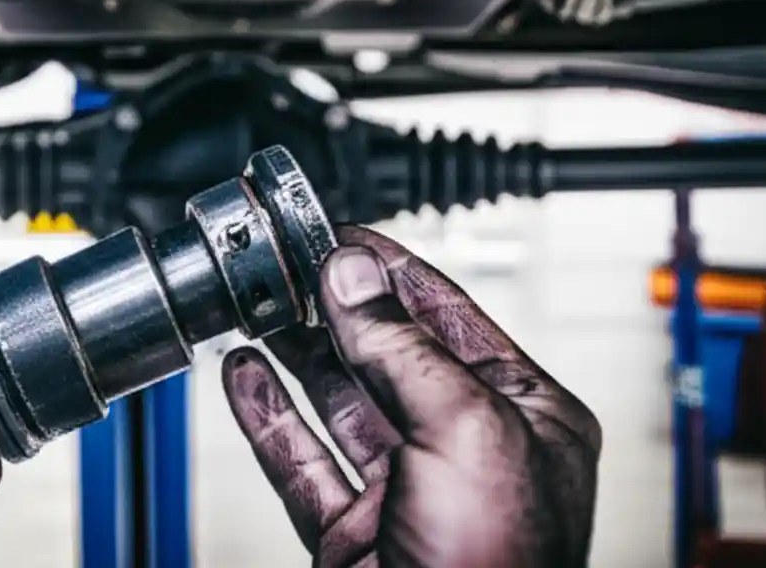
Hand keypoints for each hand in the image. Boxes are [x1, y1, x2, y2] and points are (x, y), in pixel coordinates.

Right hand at [222, 226, 600, 567]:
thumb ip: (401, 345)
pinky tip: (245, 375)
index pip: (445, 314)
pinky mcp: (351, 533)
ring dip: (293, 350)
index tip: (335, 233)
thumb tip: (353, 274)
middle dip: (329, 304)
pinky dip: (267, 414)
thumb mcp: (463, 429)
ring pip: (335, 401)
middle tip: (282, 263)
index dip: (385, 267)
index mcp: (520, 417)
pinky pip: (300, 459)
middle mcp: (462, 449)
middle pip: (382, 352)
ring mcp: (403, 492)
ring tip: (256, 304)